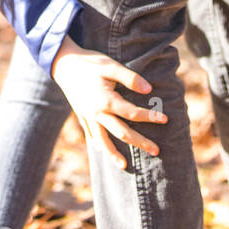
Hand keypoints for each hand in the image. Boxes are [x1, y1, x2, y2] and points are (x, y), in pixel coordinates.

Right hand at [50, 34, 167, 170]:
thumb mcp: (111, 65)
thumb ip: (130, 78)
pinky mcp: (81, 115)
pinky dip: (98, 144)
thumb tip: (149, 89)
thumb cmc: (90, 63)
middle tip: (156, 151)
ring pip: (102, 140)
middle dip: (140, 142)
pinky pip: (90, 134)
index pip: (132, 114)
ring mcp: (88, 116)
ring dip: (113, 154)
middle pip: (122, 132)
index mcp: (107, 101)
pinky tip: (102, 150)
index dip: (150, 117)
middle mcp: (97, 113)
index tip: (165, 119)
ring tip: (124, 166)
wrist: (63, 63)